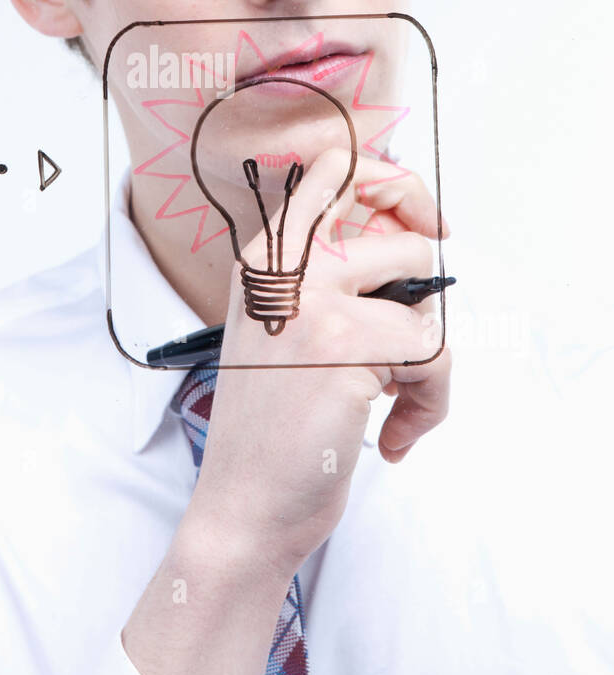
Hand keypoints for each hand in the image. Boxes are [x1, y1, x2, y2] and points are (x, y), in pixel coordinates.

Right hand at [186, 147, 451, 578]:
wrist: (244, 505)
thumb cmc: (274, 424)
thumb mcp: (284, 328)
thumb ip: (331, 279)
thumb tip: (416, 239)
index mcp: (264, 255)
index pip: (336, 169)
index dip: (397, 186)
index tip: (424, 226)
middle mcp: (284, 264)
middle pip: (403, 232)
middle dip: (427, 290)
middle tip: (418, 335)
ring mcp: (313, 300)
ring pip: (425, 299)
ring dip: (428, 362)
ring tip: (397, 401)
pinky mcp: (346, 345)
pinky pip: (430, 352)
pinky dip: (429, 402)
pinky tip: (393, 436)